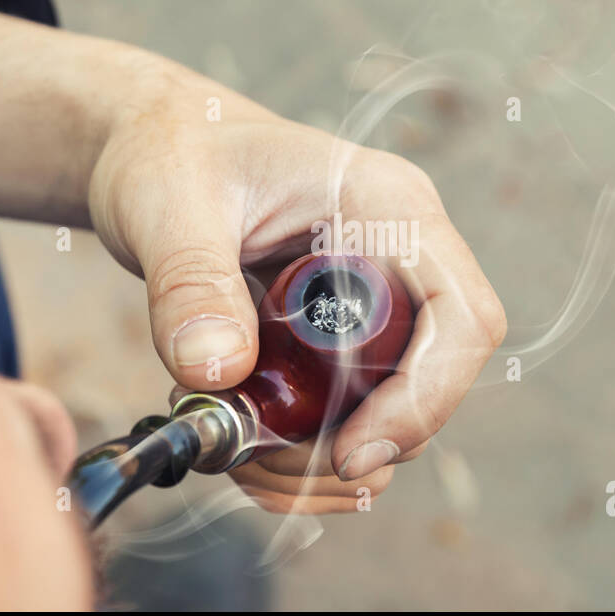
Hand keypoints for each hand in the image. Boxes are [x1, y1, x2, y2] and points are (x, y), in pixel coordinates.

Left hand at [0, 0, 506, 513]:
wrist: (152, 150)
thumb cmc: (170, 154)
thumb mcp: (168, 206)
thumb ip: (189, 283)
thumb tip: (216, 370)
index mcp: (389, 207)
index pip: (462, 317)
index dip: (426, 398)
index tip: (352, 452)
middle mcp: (399, 258)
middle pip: (432, 380)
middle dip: (361, 443)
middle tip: (271, 465)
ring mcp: (374, 302)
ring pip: (391, 411)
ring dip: (324, 460)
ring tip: (240, 457)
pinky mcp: (340, 339)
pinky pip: (349, 414)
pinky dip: (304, 454)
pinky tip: (244, 451)